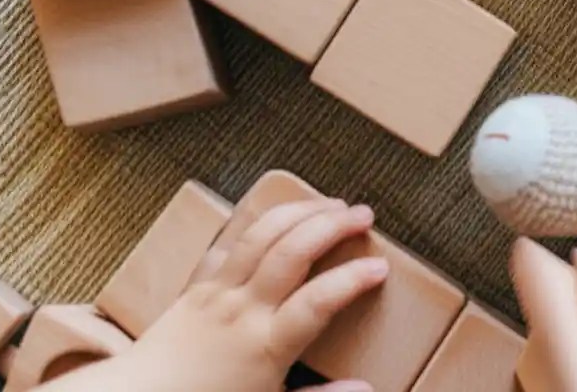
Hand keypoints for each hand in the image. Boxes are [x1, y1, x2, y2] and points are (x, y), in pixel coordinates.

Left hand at [37, 199, 387, 391]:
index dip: (352, 280)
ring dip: (299, 211)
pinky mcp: (197, 287)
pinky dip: (255, 223)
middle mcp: (243, 311)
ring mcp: (217, 293)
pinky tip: (276, 216)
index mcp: (267, 346)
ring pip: (261, 235)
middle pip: (291, 252)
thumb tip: (367, 388)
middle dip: (331, 226)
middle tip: (364, 214)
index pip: (318, 302)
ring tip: (330, 203)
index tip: (379, 266)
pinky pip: (227, 243)